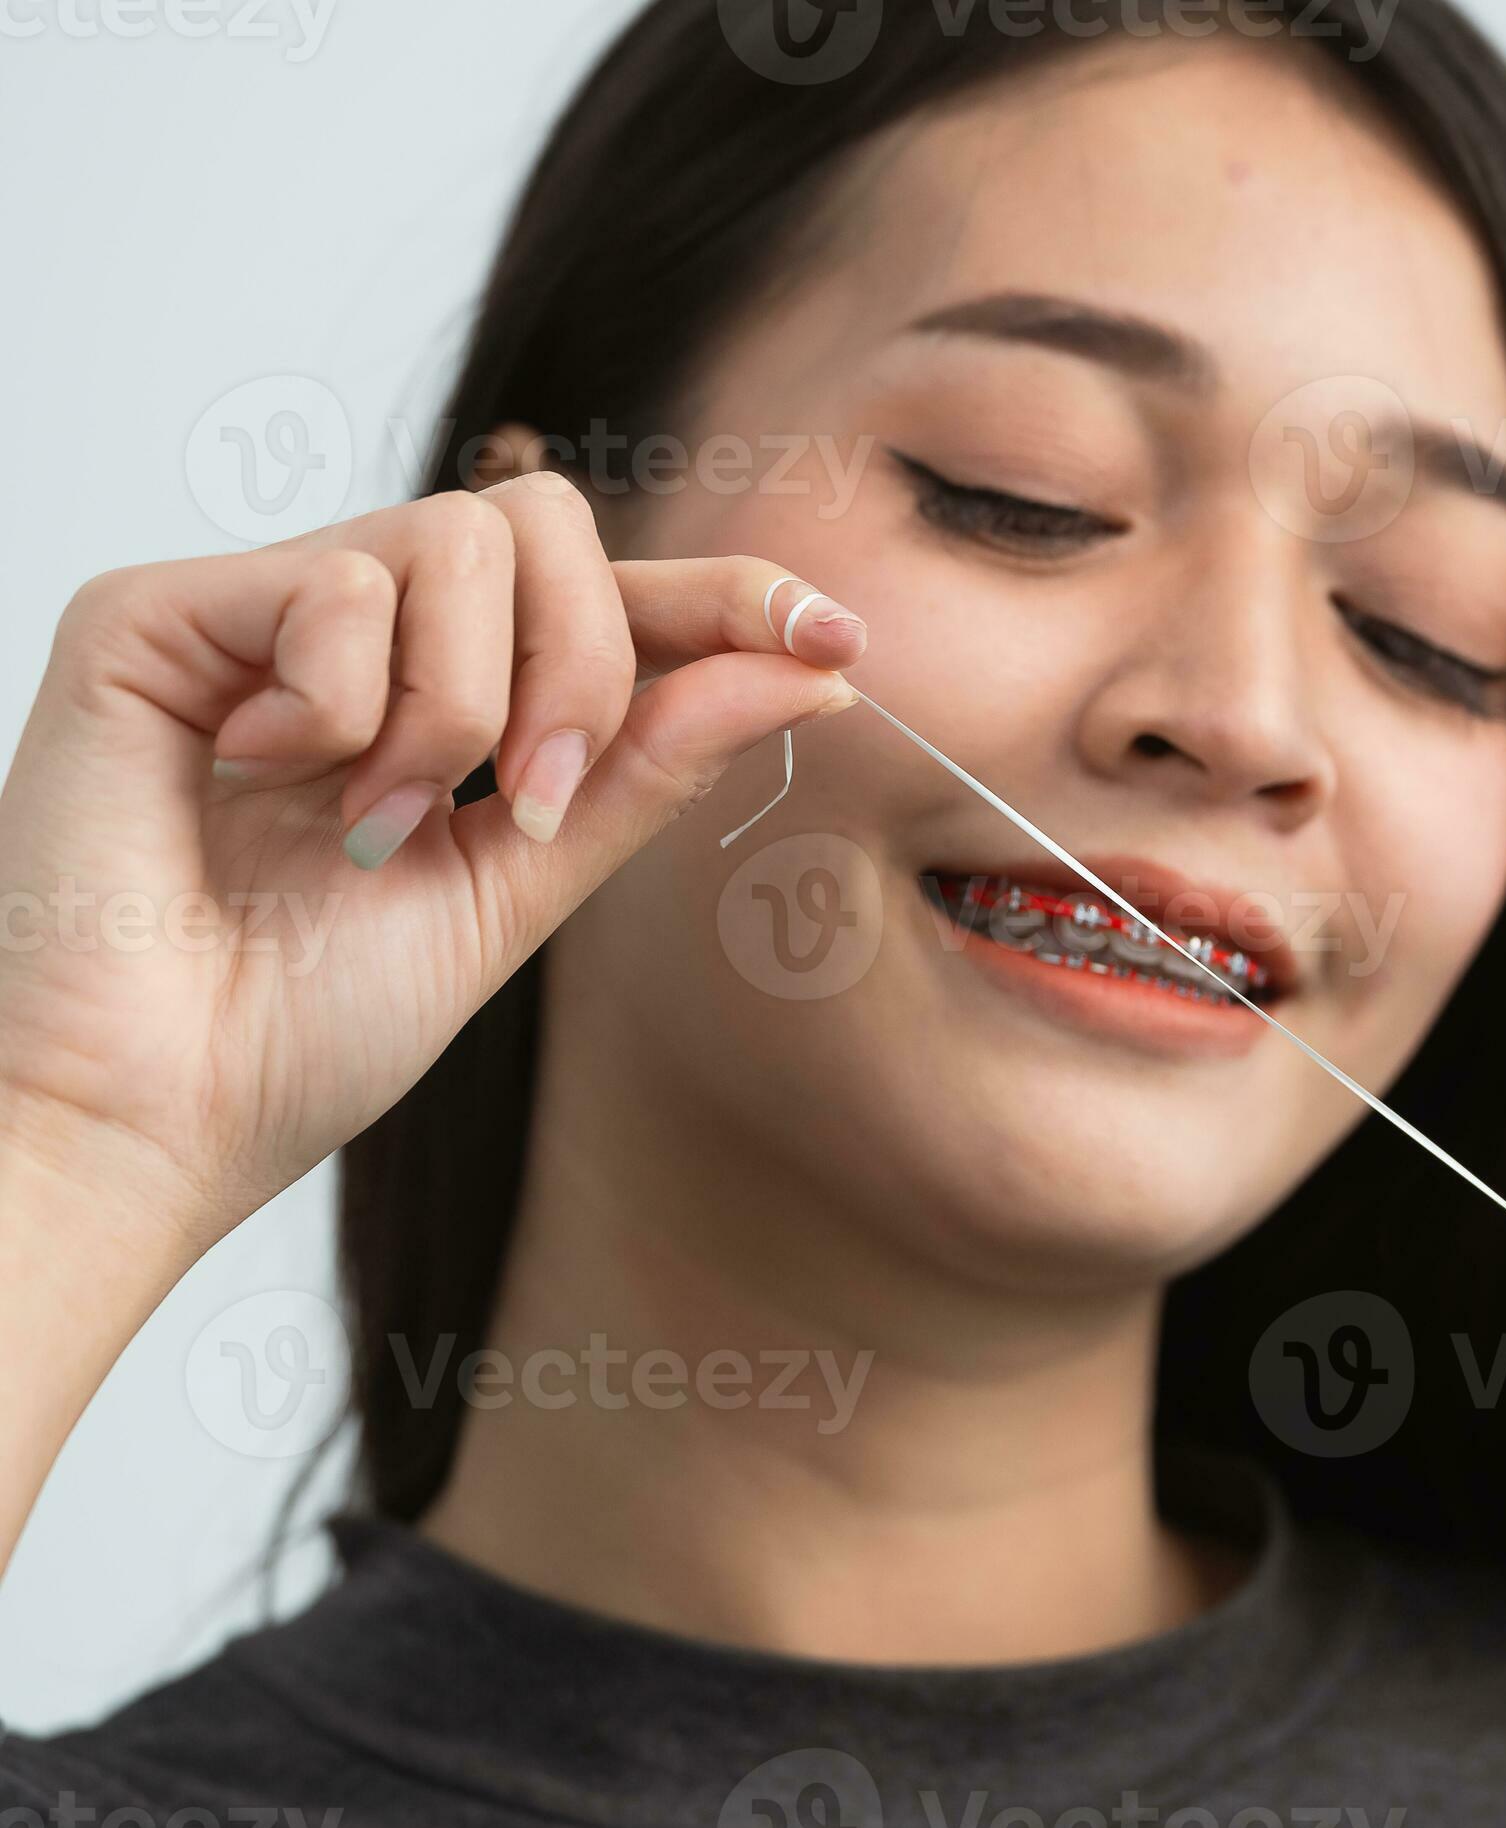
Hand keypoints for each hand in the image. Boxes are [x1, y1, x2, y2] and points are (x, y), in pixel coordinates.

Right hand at [0, 476, 864, 1260]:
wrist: (153, 1110)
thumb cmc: (300, 1028)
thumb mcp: (521, 885)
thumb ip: (645, 762)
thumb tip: (803, 668)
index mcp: (439, 699)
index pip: (603, 596)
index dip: (726, 597)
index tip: (836, 639)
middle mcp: (350, 634)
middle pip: (544, 524)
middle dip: (582, 664)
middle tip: (529, 801)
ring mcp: (254, 613)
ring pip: (456, 535)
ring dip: (459, 706)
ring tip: (377, 821)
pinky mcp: (153, 615)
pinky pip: (337, 578)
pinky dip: (343, 702)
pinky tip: (264, 782)